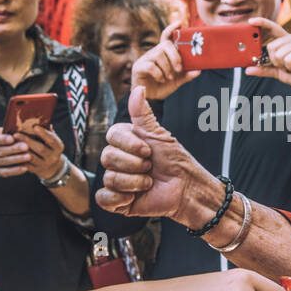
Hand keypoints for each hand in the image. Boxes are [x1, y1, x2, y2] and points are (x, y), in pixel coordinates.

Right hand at [0, 127, 31, 183]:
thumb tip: (11, 127)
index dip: (1, 140)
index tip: (12, 138)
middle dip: (13, 149)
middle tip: (26, 146)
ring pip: (3, 162)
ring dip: (17, 159)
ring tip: (29, 156)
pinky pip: (4, 172)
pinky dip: (15, 171)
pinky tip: (24, 168)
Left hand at [15, 126, 65, 180]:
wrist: (52, 167)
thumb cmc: (49, 148)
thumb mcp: (52, 140)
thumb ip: (48, 132)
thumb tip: (43, 120)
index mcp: (58, 147)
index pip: (52, 140)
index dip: (44, 134)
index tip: (34, 127)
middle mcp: (53, 157)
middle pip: (40, 149)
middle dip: (27, 141)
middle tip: (16, 134)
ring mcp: (44, 165)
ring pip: (32, 158)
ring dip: (21, 150)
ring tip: (12, 143)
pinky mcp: (36, 171)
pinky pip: (26, 165)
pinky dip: (18, 159)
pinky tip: (11, 153)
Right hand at [97, 86, 209, 219]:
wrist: (186, 189)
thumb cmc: (175, 161)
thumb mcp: (158, 134)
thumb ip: (143, 114)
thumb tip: (138, 88)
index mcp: (125, 143)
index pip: (111, 136)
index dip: (130, 144)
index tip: (148, 150)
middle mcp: (118, 161)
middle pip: (107, 157)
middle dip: (134, 164)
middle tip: (150, 167)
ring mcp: (116, 181)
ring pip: (109, 178)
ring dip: (134, 182)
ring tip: (149, 182)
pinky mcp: (117, 202)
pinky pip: (103, 198)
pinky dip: (118, 198)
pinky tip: (133, 197)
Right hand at [131, 20, 200, 100]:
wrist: (151, 100)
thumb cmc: (163, 86)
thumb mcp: (178, 80)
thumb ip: (187, 74)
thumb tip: (199, 70)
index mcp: (163, 53)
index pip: (166, 37)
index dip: (172, 29)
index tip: (180, 23)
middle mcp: (154, 53)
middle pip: (165, 44)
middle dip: (175, 55)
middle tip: (179, 68)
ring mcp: (145, 59)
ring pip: (158, 55)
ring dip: (167, 67)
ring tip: (169, 77)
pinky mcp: (138, 67)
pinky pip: (150, 66)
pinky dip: (159, 74)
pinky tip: (161, 79)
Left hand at [246, 17, 290, 86]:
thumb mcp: (277, 70)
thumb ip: (263, 69)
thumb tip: (248, 70)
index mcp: (285, 40)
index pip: (272, 28)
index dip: (262, 23)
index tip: (251, 21)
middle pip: (271, 46)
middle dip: (275, 60)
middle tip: (285, 64)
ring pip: (279, 55)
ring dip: (284, 65)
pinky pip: (288, 60)